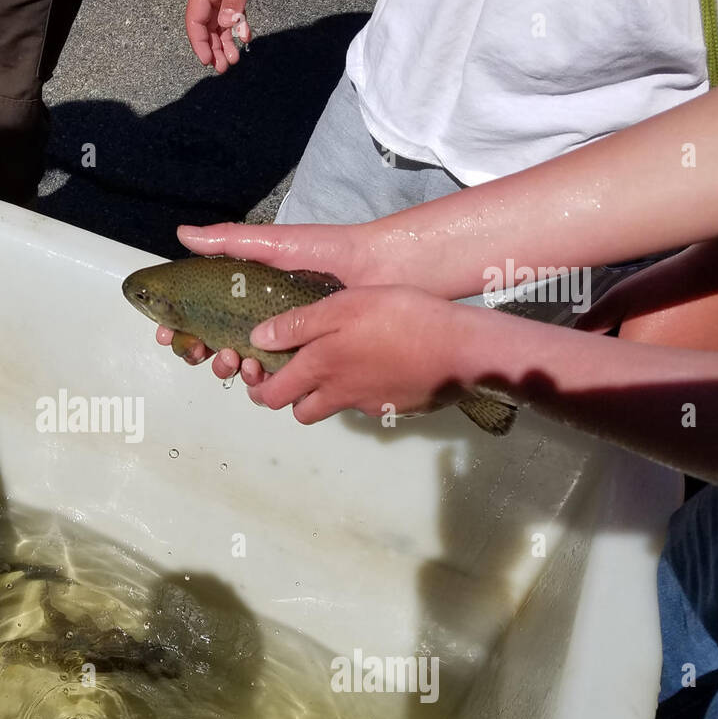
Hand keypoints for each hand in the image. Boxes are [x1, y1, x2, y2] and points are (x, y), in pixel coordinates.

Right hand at [154, 218, 384, 378]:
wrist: (382, 271)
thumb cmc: (329, 251)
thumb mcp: (275, 243)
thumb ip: (230, 240)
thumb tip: (183, 235)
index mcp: (246, 293)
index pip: (200, 314)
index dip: (178, 325)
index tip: (167, 331)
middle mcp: (259, 320)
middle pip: (213, 344)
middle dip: (200, 352)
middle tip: (206, 350)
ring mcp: (281, 343)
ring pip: (238, 365)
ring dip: (226, 368)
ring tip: (236, 362)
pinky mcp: (305, 361)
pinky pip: (273, 380)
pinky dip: (257, 382)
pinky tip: (258, 374)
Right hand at [186, 0, 288, 72]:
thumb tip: (224, 24)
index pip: (195, 17)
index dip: (198, 41)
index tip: (207, 59)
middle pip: (206, 24)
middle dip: (212, 47)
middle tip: (222, 68)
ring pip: (220, 22)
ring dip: (224, 42)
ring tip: (233, 60)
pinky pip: (234, 14)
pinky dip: (238, 28)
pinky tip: (245, 38)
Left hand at [242, 284, 468, 425]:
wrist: (459, 349)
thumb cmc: (398, 318)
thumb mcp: (341, 307)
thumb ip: (298, 324)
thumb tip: (258, 340)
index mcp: (318, 370)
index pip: (271, 395)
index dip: (258, 385)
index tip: (260, 367)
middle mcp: (337, 396)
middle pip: (297, 411)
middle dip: (288, 395)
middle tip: (295, 367)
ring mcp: (367, 405)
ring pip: (331, 409)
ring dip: (324, 394)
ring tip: (335, 363)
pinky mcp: (394, 407)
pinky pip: (365, 404)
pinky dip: (360, 389)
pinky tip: (375, 363)